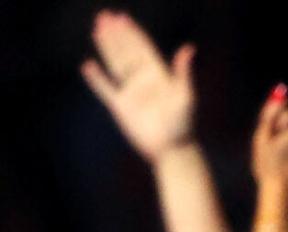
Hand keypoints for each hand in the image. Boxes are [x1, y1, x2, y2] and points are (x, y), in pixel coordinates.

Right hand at [81, 10, 196, 163]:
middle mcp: (143, 81)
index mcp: (159, 76)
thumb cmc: (183, 123)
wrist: (172, 148)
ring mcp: (131, 92)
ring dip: (106, 47)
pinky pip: (105, 89)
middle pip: (126, 52)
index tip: (122, 17)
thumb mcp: (185, 95)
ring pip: (115, 64)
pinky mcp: (120, 107)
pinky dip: (96, 78)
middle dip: (116, 34)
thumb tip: (188, 48)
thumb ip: (182, 71)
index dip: (133, 33)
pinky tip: (88, 65)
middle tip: (104, 16)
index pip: (143, 49)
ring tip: (97, 30)